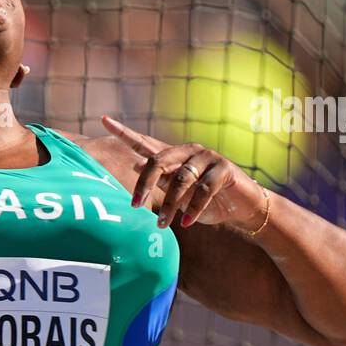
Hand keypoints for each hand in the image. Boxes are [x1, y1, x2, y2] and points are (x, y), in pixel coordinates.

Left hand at [101, 115, 267, 230]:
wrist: (242, 208)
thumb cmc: (205, 203)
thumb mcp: (178, 195)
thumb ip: (161, 183)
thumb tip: (136, 171)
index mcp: (173, 156)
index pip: (144, 143)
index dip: (124, 132)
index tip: (103, 120)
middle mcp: (188, 151)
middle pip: (158, 161)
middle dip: (144, 185)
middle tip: (135, 206)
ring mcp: (207, 157)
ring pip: (181, 179)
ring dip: (170, 205)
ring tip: (163, 225)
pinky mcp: (224, 169)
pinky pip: (203, 189)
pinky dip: (192, 208)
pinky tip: (186, 222)